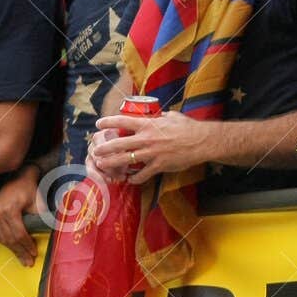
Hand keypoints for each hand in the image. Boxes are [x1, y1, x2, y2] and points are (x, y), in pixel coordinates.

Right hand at [0, 164, 45, 265]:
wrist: (19, 177)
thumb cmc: (31, 190)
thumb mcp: (39, 204)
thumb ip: (42, 220)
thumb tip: (51, 236)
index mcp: (9, 209)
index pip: (18, 233)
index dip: (27, 245)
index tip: (34, 253)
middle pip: (9, 238)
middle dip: (20, 252)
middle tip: (28, 262)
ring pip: (2, 238)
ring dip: (13, 250)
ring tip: (22, 259)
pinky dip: (5, 242)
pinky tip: (13, 249)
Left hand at [91, 110, 208, 184]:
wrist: (202, 142)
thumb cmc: (188, 127)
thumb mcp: (171, 116)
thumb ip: (160, 117)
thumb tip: (156, 116)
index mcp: (148, 124)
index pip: (123, 121)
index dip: (109, 122)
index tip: (99, 123)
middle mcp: (147, 138)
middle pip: (119, 143)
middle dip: (104, 147)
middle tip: (95, 150)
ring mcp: (152, 153)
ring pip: (126, 160)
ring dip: (112, 163)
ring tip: (102, 165)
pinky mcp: (159, 166)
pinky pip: (143, 174)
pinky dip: (135, 178)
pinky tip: (129, 180)